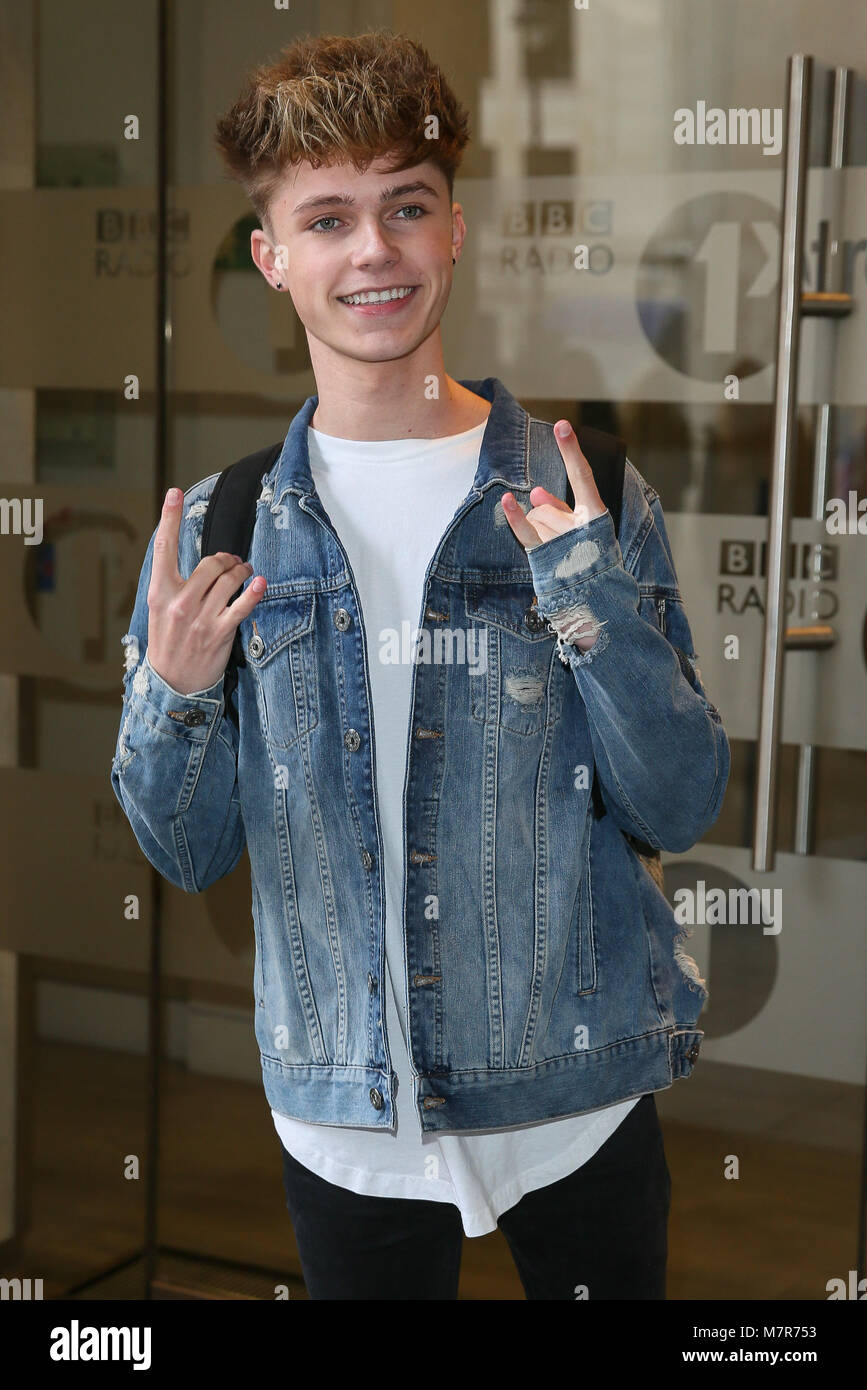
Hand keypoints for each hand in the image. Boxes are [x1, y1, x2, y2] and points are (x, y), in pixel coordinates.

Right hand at [146, 488, 267, 694]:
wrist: (172, 684)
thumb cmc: (168, 643)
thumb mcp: (160, 611)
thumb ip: (173, 585)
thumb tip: (201, 563)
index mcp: (158, 592)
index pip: (163, 547)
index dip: (169, 517)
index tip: (174, 493)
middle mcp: (179, 602)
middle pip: (210, 563)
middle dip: (225, 558)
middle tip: (232, 561)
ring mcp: (200, 618)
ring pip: (228, 580)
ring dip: (241, 571)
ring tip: (245, 572)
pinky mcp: (219, 632)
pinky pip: (242, 605)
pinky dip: (254, 591)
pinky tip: (260, 582)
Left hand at [500, 420, 605, 549]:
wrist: (596, 594)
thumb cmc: (590, 555)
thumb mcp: (584, 527)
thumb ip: (560, 506)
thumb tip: (536, 492)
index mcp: (597, 514)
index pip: (582, 475)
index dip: (571, 450)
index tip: (562, 426)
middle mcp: (580, 527)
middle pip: (548, 507)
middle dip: (551, 519)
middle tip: (568, 541)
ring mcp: (563, 542)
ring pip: (538, 518)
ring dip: (543, 531)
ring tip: (561, 551)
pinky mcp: (547, 556)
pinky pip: (526, 532)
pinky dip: (515, 516)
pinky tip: (507, 500)